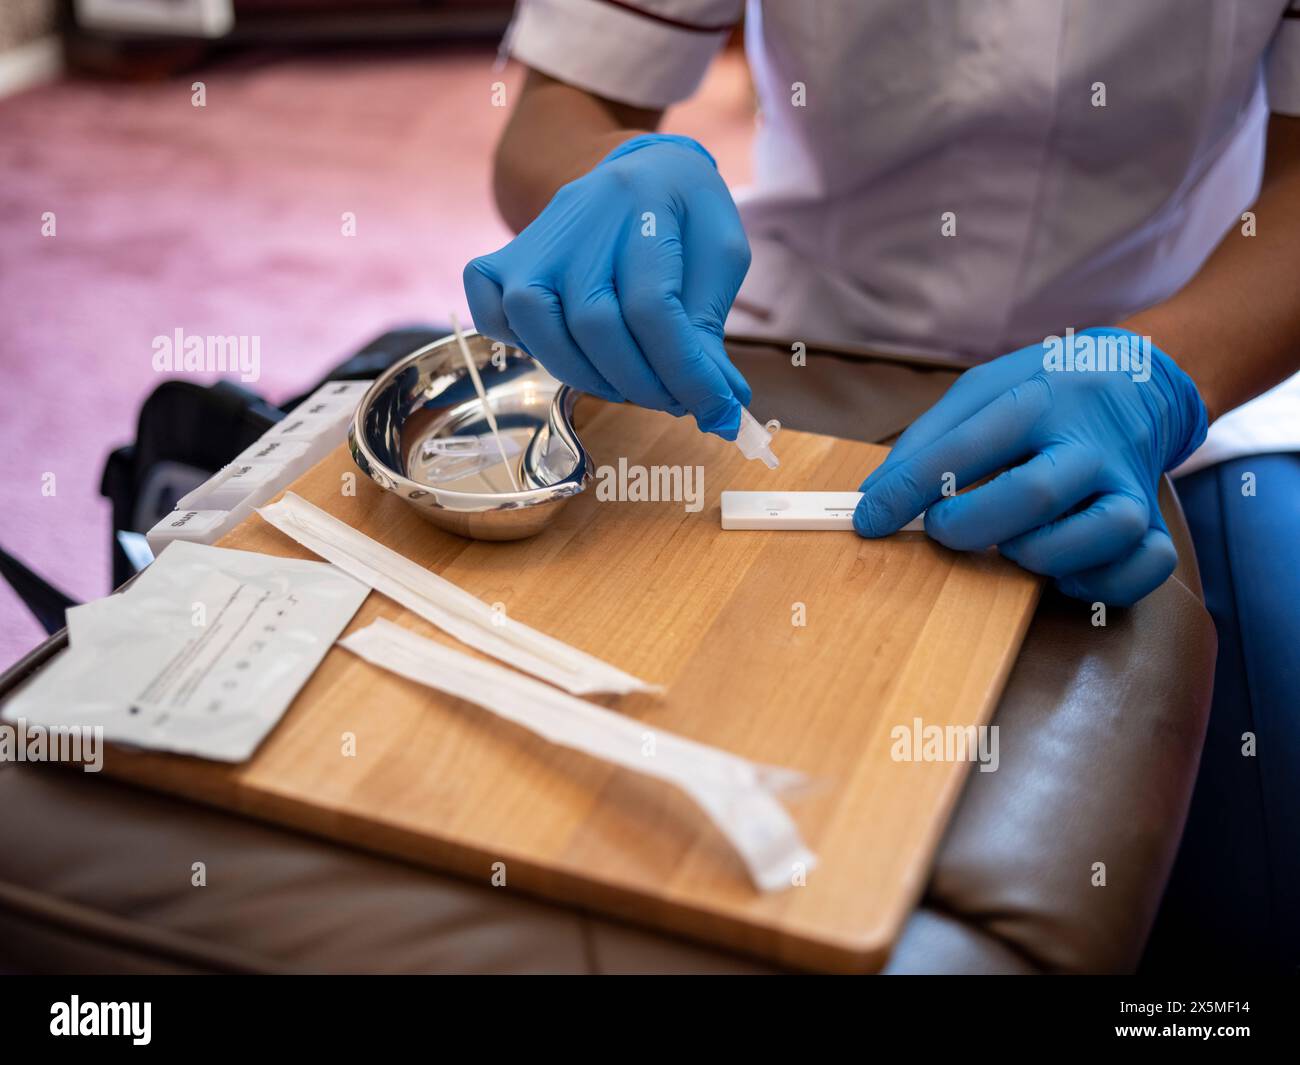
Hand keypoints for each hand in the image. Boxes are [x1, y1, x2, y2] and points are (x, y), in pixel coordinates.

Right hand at [463, 133, 751, 437]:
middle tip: (674, 400)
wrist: (644, 173)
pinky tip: (570, 355)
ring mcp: (533, 239)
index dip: (684, 370)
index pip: (652, 306)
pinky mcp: (503, 260)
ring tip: (628, 386)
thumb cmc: (687, 221)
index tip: (715, 408)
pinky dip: (522, 347)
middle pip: (593, 321)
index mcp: (643, 199)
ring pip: (536, 322)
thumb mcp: (720, 258)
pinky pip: (492, 314)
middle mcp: (578, 216)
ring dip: (587, 375)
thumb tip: (716, 409)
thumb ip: (710, 329)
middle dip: (640, 381)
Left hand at [853, 328, 1208, 605]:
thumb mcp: (981, 390)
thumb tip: (875, 497)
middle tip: (943, 528)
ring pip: (1103, 532)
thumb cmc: (1044, 389)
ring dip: (1042, 554)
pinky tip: (1063, 572)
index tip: (870, 520)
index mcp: (1038, 400)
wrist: (1139, 376)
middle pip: (1034, 495)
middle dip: (970, 525)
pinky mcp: (1151, 519)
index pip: (964, 450)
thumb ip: (927, 440)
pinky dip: (1102, 582)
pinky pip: (1146, 565)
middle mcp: (1089, 443)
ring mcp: (1127, 483)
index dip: (907, 491)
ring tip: (1011, 545)